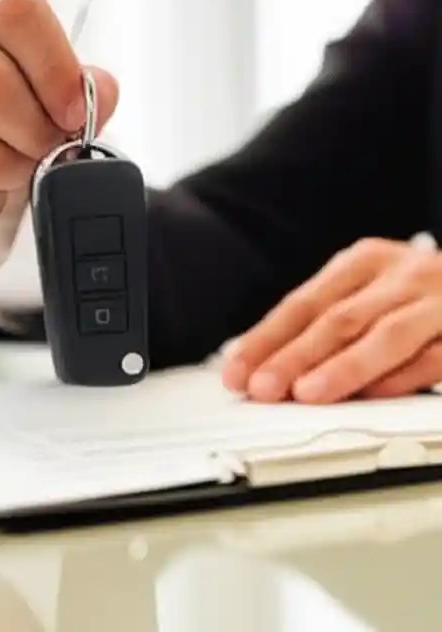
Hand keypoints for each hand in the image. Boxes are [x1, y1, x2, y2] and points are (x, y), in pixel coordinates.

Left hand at [223, 238, 441, 402]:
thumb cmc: (420, 296)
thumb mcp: (371, 293)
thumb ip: (327, 325)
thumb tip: (267, 368)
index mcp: (365, 262)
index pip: (303, 304)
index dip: (266, 340)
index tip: (236, 372)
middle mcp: (402, 276)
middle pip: (339, 319)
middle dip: (295, 357)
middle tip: (262, 387)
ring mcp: (440, 302)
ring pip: (386, 335)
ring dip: (343, 368)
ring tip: (307, 393)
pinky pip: (433, 358)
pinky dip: (400, 378)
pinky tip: (371, 397)